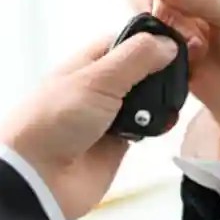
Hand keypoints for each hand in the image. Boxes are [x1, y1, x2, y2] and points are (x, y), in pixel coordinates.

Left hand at [0, 34, 175, 219]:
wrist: (37, 179)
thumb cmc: (51, 123)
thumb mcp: (97, 79)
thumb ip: (136, 58)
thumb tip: (167, 43)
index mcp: (88, 63)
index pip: (127, 41)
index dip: (152, 40)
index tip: (179, 42)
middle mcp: (98, 86)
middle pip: (142, 70)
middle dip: (161, 72)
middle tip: (182, 73)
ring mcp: (108, 114)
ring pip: (147, 98)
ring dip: (160, 100)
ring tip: (167, 103)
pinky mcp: (118, 141)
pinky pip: (146, 126)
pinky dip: (156, 124)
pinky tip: (160, 124)